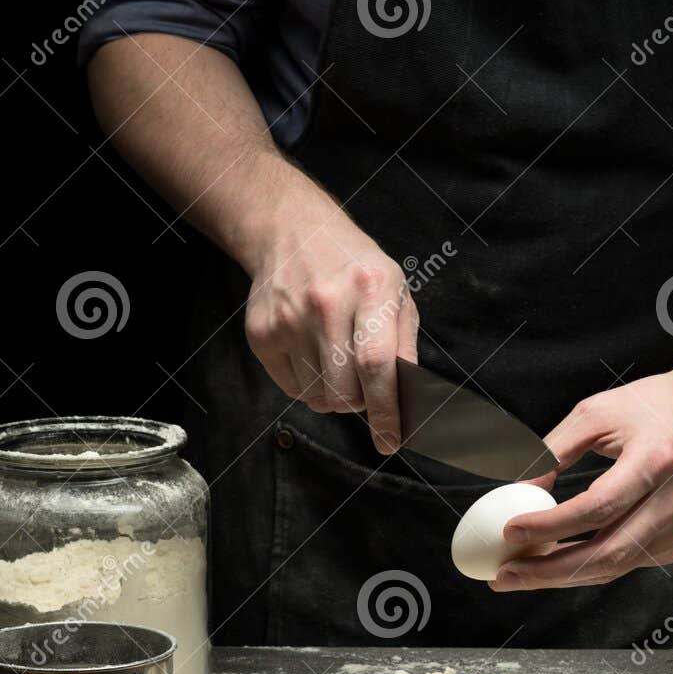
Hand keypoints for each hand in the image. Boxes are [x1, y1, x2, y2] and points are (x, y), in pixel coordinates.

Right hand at [244, 190, 417, 452]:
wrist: (292, 231)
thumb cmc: (355, 268)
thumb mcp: (395, 291)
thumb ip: (404, 344)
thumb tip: (410, 401)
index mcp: (371, 288)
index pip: (377, 365)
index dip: (386, 411)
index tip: (391, 441)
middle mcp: (326, 303)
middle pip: (346, 390)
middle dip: (361, 403)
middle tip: (364, 385)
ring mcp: (289, 318)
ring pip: (319, 397)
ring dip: (335, 394)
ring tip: (336, 358)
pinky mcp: (262, 333)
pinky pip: (293, 389)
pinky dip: (309, 385)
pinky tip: (312, 351)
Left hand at [491, 358, 672, 589]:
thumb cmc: (652, 407)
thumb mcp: (596, 413)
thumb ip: (553, 451)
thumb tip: (517, 492)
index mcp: (657, 460)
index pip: (599, 506)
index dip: (551, 525)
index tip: (510, 531)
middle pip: (607, 553)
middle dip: (549, 570)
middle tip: (505, 574)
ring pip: (613, 568)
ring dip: (561, 575)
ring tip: (518, 572)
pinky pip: (624, 563)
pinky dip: (586, 566)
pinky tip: (555, 558)